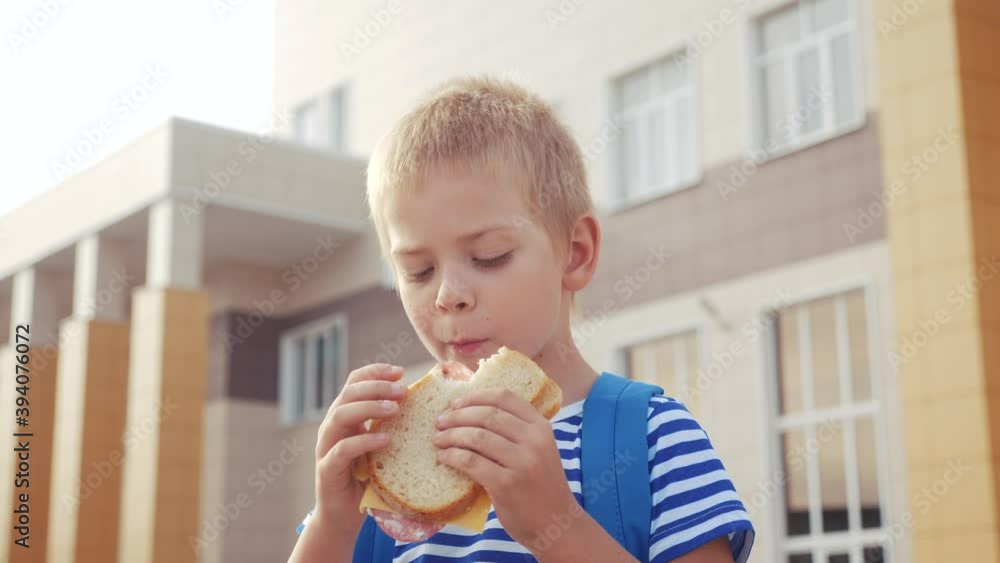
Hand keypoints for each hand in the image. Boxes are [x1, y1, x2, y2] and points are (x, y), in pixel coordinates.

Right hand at [313, 364, 406, 536]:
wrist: (343, 515)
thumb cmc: (366, 477)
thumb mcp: (380, 446)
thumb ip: (390, 425)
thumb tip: (421, 402)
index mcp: (345, 416)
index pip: (354, 383)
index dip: (375, 372)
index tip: (400, 372)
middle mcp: (332, 427)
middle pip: (348, 393)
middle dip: (376, 386)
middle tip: (402, 389)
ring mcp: (327, 446)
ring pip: (341, 415)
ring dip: (369, 407)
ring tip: (395, 408)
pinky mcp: (327, 468)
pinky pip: (343, 449)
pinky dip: (364, 441)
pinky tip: (385, 439)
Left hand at [432, 388, 576, 547]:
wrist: (555, 524)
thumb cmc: (541, 486)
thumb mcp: (539, 451)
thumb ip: (516, 433)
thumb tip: (472, 415)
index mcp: (541, 427)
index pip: (505, 397)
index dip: (476, 396)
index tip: (456, 403)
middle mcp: (534, 440)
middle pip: (487, 415)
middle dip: (457, 416)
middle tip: (440, 422)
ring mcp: (521, 462)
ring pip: (476, 436)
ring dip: (450, 436)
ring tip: (438, 440)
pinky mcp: (506, 484)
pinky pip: (471, 462)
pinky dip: (452, 456)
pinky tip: (443, 458)